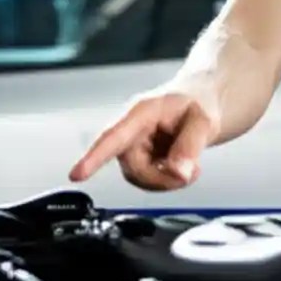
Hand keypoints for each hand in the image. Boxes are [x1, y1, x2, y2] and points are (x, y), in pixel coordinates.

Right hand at [69, 89, 220, 191]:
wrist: (202, 100)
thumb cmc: (198, 102)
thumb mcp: (203, 121)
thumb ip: (190, 147)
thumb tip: (179, 173)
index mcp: (141, 111)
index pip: (113, 136)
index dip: (94, 157)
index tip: (77, 174)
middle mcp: (132, 129)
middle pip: (132, 168)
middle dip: (161, 178)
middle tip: (189, 171)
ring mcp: (135, 145)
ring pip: (140, 178)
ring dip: (167, 180)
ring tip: (190, 165)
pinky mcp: (141, 158)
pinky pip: (149, 181)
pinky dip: (170, 180)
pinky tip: (184, 165)